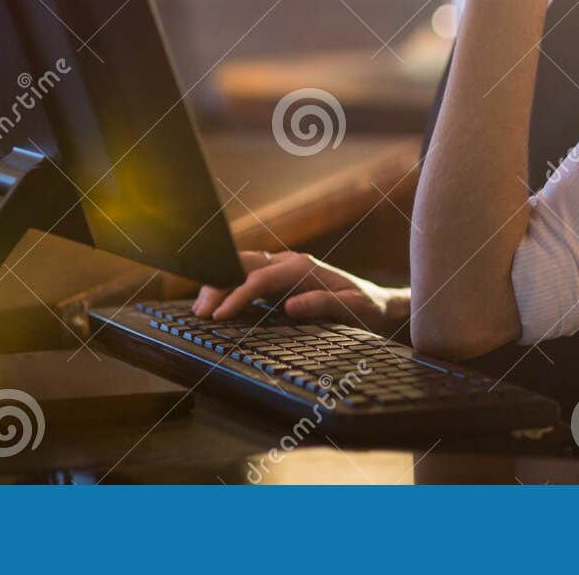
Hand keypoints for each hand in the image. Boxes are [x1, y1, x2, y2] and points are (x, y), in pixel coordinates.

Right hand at [190, 250, 407, 332]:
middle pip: (243, 266)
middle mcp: (290, 262)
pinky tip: (216, 304)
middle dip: (218, 285)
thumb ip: (323, 304)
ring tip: (201, 309)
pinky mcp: (280, 280)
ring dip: (219, 284)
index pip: (259, 278)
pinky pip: (248, 278)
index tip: (220, 316)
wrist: (378, 304)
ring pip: (241, 268)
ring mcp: (283, 269)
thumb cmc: (367, 309)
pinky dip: (229, 288)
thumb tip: (290, 305)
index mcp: (303, 267)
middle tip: (201, 312)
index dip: (237, 295)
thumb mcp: (353, 309)